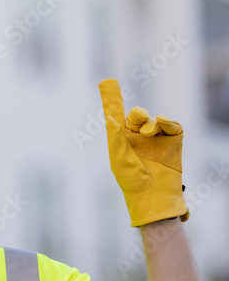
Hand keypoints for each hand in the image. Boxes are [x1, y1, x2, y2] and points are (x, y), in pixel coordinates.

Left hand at [98, 79, 188, 226]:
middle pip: (135, 114)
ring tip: (147, 133)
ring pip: (152, 119)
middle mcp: (138, 137)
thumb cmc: (132, 182)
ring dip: (148, 122)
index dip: (112, 99)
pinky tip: (162, 123)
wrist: (155, 197)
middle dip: (136, 113)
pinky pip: (171, 125)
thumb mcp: (120, 160)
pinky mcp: (173, 141)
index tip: (106, 83)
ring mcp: (156, 138)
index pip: (116, 115)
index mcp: (121, 139)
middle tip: (137, 118)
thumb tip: (110, 117)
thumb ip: (116, 138)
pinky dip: (167, 122)